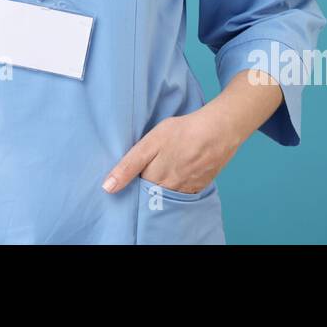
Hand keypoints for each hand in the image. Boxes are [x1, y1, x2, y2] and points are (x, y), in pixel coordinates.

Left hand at [101, 107, 240, 194]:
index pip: (135, 191)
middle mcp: (170, 189)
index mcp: (154, 180)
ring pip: (168, 195)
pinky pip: (183, 192)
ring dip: (163, 187)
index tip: (130, 177)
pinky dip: (178, 186)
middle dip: (146, 187)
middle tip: (149, 168)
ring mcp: (186, 189)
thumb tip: (108, 188)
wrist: (219, 131)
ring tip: (164, 168)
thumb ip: (128, 166)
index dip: (131, 184)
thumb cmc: (182, 132)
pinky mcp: (199, 185)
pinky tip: (179, 170)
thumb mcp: (149, 143)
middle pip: (152, 195)